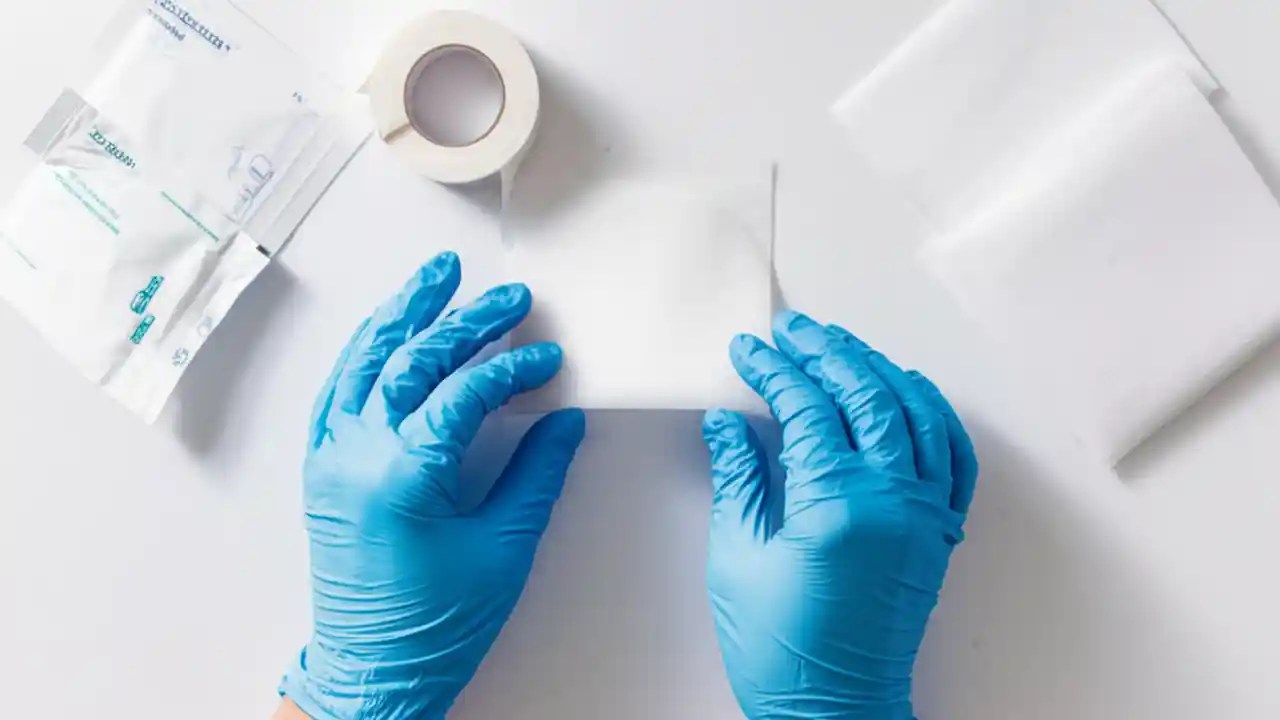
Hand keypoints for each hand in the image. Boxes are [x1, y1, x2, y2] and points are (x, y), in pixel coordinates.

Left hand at [280, 252, 586, 719]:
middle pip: (411, 361)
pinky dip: (363, 353)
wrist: (371, 672)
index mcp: (403, 474)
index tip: (547, 358)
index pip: (462, 393)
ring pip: (363, 362)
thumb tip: (563, 419)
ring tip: (435, 276)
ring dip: (402, 314)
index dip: (510, 369)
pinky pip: (336, 391)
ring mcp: (331, 457)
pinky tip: (385, 331)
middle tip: (508, 296)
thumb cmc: (437, 623)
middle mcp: (357, 453)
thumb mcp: (503, 548)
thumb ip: (535, 474)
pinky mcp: (321, 468)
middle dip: (463, 322)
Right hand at [702, 311, 977, 719]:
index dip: (772, 371)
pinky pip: (954, 455)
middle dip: (826, 350)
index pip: (806, 407)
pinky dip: (933, 413)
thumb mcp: (738, 557)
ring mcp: (925, 513)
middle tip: (792, 330)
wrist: (835, 709)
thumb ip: (738, 477)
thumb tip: (727, 422)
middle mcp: (893, 498)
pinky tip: (907, 390)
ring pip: (914, 412)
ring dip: (876, 368)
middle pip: (865, 392)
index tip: (748, 350)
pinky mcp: (940, 532)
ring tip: (840, 344)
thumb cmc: (780, 647)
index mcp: (836, 503)